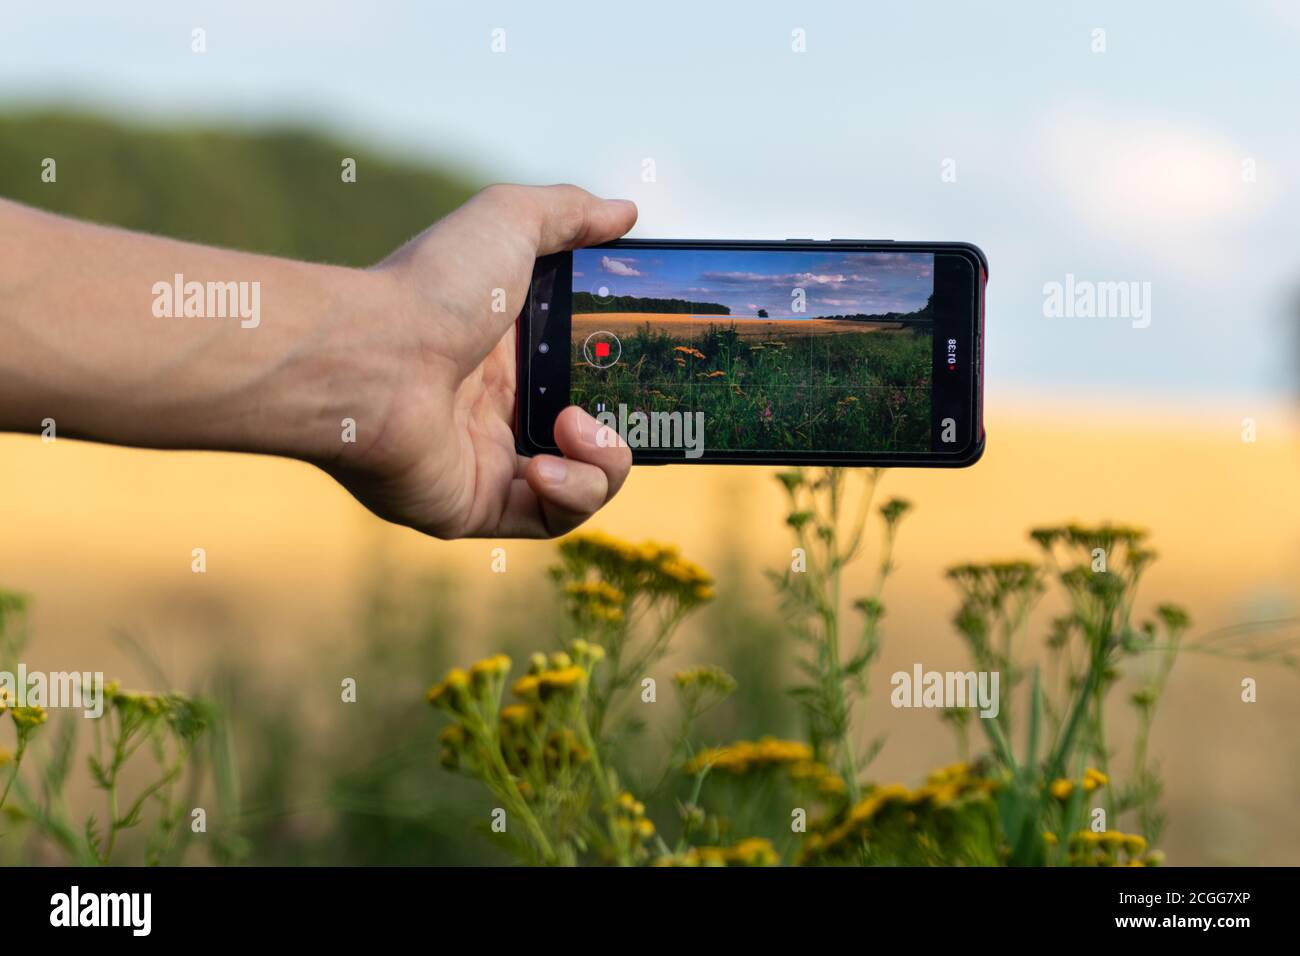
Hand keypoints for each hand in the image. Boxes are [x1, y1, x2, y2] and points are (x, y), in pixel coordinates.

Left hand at [322, 184, 637, 538]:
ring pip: (584, 481)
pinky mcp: (479, 506)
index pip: (588, 368)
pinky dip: (570, 494)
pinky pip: (552, 518)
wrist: (371, 360)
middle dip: (629, 420)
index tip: (656, 357)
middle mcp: (500, 407)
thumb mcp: (510, 221)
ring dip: (605, 459)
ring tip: (575, 425)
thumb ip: (571, 214)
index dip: (627, 367)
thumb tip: (626, 211)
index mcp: (509, 349)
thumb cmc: (432, 289)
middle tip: (641, 403)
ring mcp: (489, 459)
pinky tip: (546, 464)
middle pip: (597, 428)